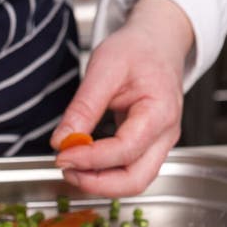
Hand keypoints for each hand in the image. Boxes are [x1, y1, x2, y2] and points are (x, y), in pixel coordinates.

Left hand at [50, 0, 194, 195]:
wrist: (158, 42)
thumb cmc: (137, 50)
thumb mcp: (104, 68)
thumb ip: (83, 107)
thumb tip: (61, 141)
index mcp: (160, 112)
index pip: (125, 150)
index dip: (90, 159)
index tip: (62, 155)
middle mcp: (165, 135)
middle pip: (136, 180)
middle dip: (97, 183)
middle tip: (65, 169)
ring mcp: (159, 144)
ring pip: (133, 182)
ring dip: (100, 182)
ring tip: (71, 166)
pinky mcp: (148, 147)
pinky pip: (129, 172)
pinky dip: (105, 174)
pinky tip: (83, 162)